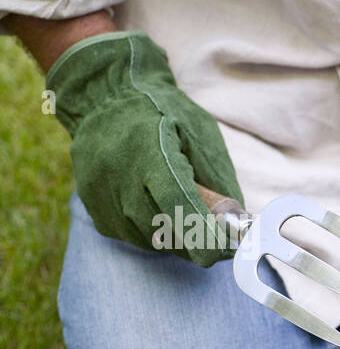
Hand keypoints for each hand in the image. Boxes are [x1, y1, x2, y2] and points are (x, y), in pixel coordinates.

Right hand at [46, 31, 242, 265]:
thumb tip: (237, 223)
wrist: (106, 98)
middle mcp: (118, 174)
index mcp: (149, 152)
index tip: (221, 250)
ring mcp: (100, 192)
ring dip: (174, 237)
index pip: (176, 202)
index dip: (201, 232)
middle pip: (163, 226)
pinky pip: (129, 235)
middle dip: (195, 239)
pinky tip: (160, 213)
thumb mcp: (200, 134)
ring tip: (187, 218)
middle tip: (215, 237)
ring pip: (147, 236)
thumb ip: (217, 178)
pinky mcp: (92, 206)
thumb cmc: (163, 114)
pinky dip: (151, 233)